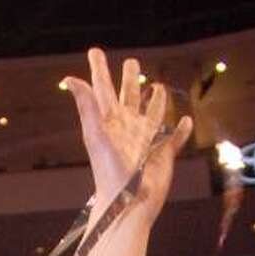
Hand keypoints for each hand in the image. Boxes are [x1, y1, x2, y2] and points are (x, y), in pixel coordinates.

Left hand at [63, 47, 191, 220]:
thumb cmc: (110, 171)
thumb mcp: (96, 135)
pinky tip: (185, 121)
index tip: (95, 52)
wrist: (128, 203)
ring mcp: (146, 140)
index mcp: (110, 121)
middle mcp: (128, 127)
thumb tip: (70, 79)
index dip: (99, 70)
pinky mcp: (163, 154)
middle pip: (130, 96)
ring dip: (156, 100)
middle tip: (131, 61)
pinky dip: (180, 130)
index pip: (103, 89)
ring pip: (152, 114)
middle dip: (130, 79)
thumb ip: (87, 106)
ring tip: (158, 86)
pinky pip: (174, 139)